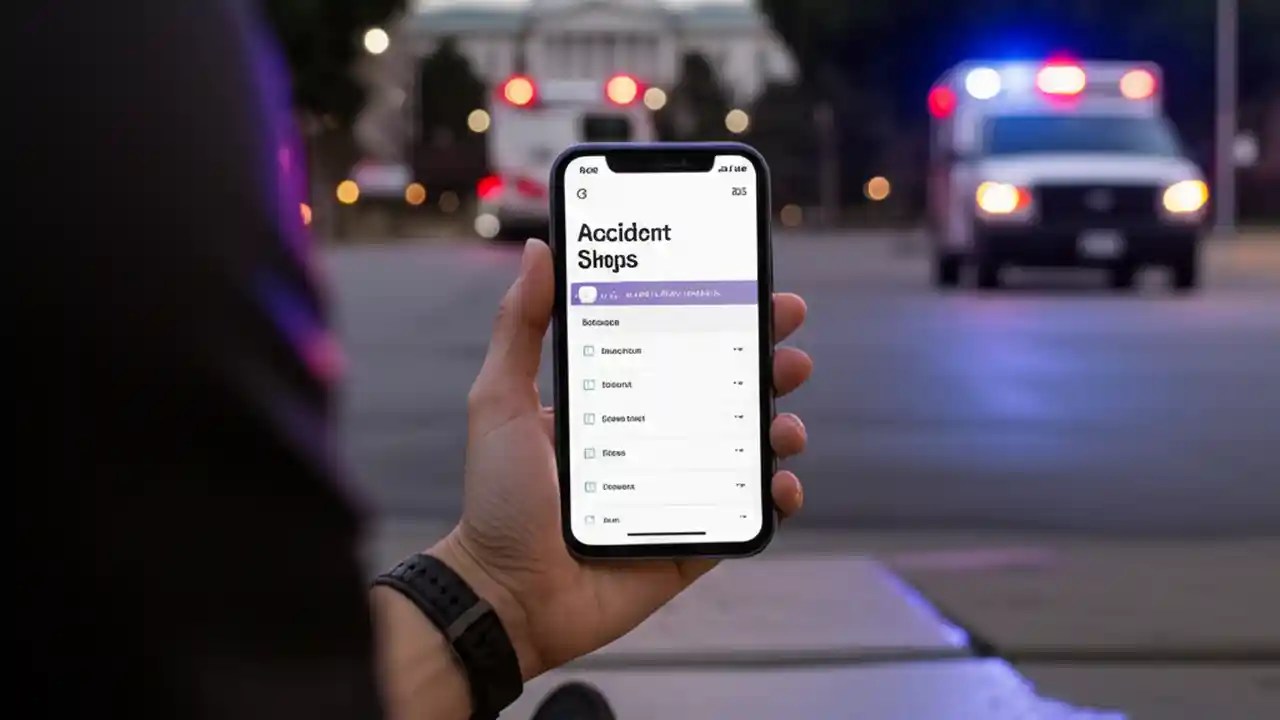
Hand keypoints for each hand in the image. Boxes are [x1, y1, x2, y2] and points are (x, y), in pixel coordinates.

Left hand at [431, 239, 812, 679]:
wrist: (506, 595)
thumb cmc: (498, 500)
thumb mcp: (500, 402)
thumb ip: (519, 328)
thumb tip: (538, 252)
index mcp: (614, 402)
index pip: (676, 349)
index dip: (720, 319)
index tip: (753, 289)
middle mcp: (651, 441)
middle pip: (725, 393)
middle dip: (769, 368)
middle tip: (792, 353)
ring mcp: (676, 492)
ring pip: (746, 450)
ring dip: (779, 429)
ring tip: (785, 425)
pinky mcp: (692, 542)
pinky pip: (747, 516)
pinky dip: (776, 498)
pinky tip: (780, 484)